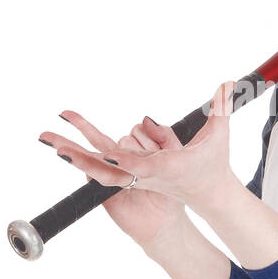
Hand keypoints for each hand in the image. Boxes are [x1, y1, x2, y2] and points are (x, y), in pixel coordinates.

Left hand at [38, 81, 237, 219]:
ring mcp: (132, 176)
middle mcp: (142, 174)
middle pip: (104, 167)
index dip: (121, 160)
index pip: (137, 163)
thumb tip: (228, 83)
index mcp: (163, 168)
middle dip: (78, 156)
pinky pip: (100, 162)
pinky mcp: (128, 173)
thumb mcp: (219, 137)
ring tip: (49, 139)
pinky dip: (81, 154)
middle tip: (54, 147)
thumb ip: (222, 108)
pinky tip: (61, 143)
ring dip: (78, 153)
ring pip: (101, 163)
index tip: (105, 155)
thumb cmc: (213, 166)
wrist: (207, 195)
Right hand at [38, 113, 185, 249]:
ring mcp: (110, 178)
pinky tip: (83, 157)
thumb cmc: (170, 194)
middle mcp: (118, 164)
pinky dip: (89, 166)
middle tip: (63, 113)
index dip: (142, 135)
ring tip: (48, 139)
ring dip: (72, 149)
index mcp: (134, 154)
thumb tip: (145, 119)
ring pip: (90, 158)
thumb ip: (164, 137)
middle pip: (96, 141)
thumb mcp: (174, 159)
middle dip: (80, 126)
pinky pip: (97, 177)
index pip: (129, 134)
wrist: (166, 223)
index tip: (132, 140)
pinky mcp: (105, 194)